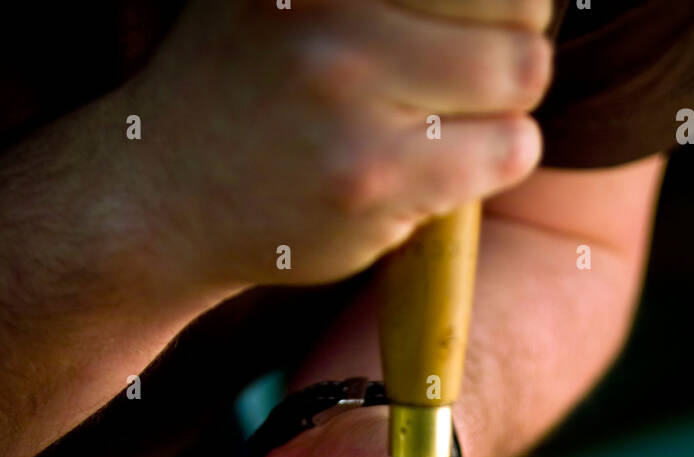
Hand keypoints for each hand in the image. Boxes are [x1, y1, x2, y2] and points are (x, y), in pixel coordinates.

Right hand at [126, 0, 551, 289]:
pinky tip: (435, 172)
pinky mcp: (370, 177)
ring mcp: (349, 94)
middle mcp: (332, 9)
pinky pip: (503, 152)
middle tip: (466, 83)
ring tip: (449, 129)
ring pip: (520, 77)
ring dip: (504, 112)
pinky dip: (493, 163)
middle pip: (517, 2)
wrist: (166, 193)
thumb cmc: (250, 83)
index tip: (471, 27)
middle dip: (508, 48)